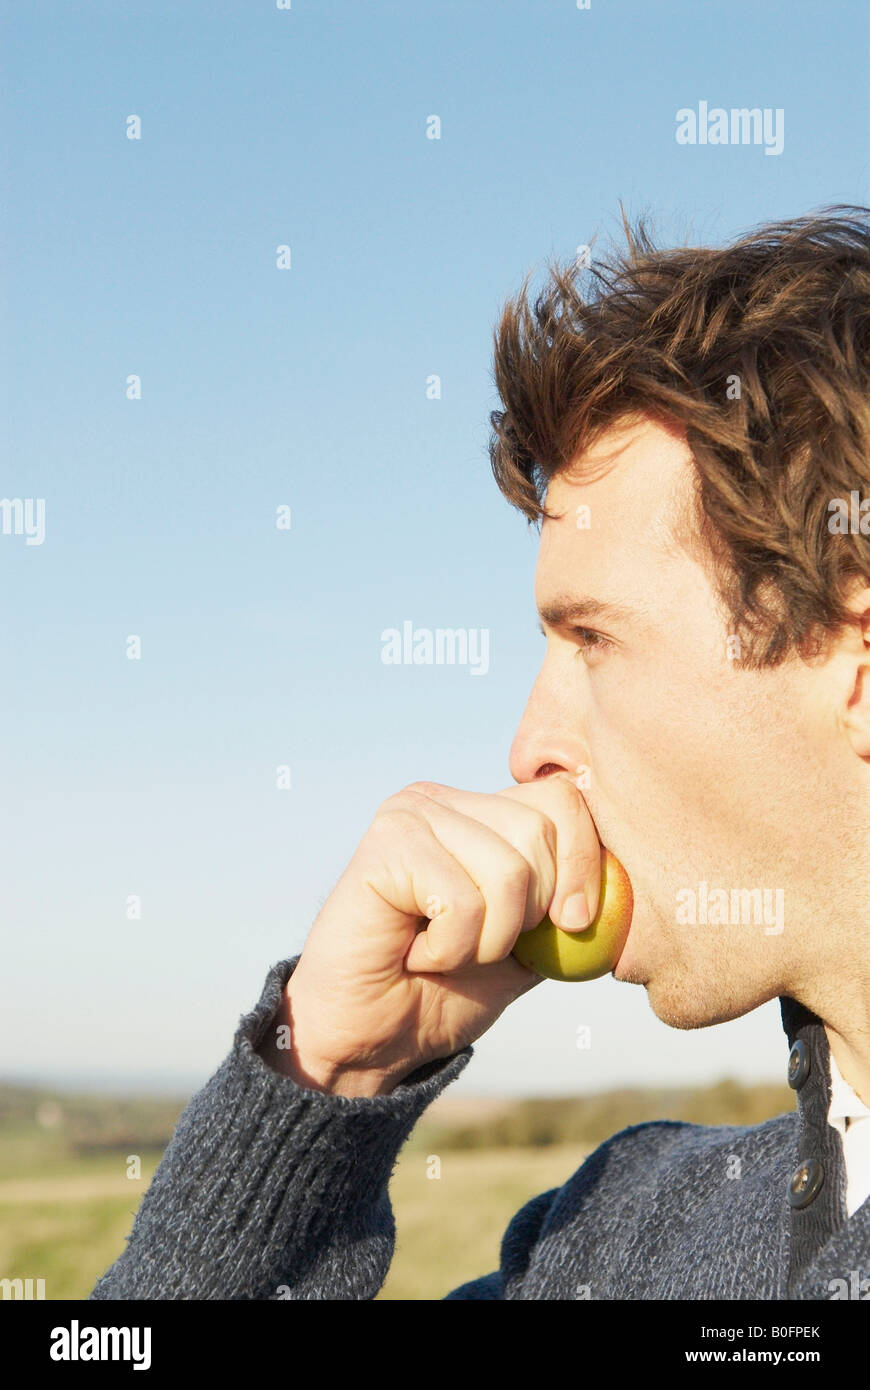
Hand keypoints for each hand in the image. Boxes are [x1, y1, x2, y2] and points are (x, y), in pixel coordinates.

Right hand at [258, 775, 601, 1094]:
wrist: (369, 1040)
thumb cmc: (446, 991)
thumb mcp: (530, 947)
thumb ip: (572, 910)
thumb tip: (627, 882)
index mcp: (479, 810)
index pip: (563, 799)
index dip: (584, 863)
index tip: (574, 923)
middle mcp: (441, 798)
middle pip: (540, 831)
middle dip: (530, 913)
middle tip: (478, 944)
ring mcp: (409, 815)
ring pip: (507, 870)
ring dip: (487, 939)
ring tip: (443, 950)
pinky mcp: (383, 846)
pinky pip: (462, 899)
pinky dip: (451, 949)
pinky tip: (415, 953)